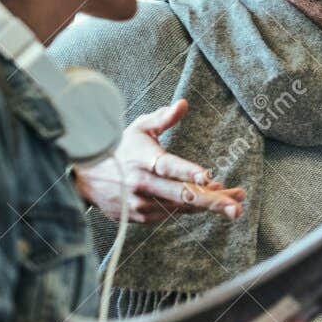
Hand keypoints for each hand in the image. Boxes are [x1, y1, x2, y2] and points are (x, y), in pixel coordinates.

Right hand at [76, 100, 245, 224]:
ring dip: (210, 205)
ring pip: (182, 207)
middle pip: (181, 195)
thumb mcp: (138, 128)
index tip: (208, 176)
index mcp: (142, 159)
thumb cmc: (119, 148)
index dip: (188, 172)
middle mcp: (142, 184)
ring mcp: (141, 204)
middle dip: (212, 202)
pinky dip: (192, 208)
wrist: (85, 179)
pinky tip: (209, 198)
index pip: (168, 166)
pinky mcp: (141, 217)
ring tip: (236, 201)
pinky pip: (173, 214)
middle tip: (236, 209)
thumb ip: (163, 118)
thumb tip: (183, 103)